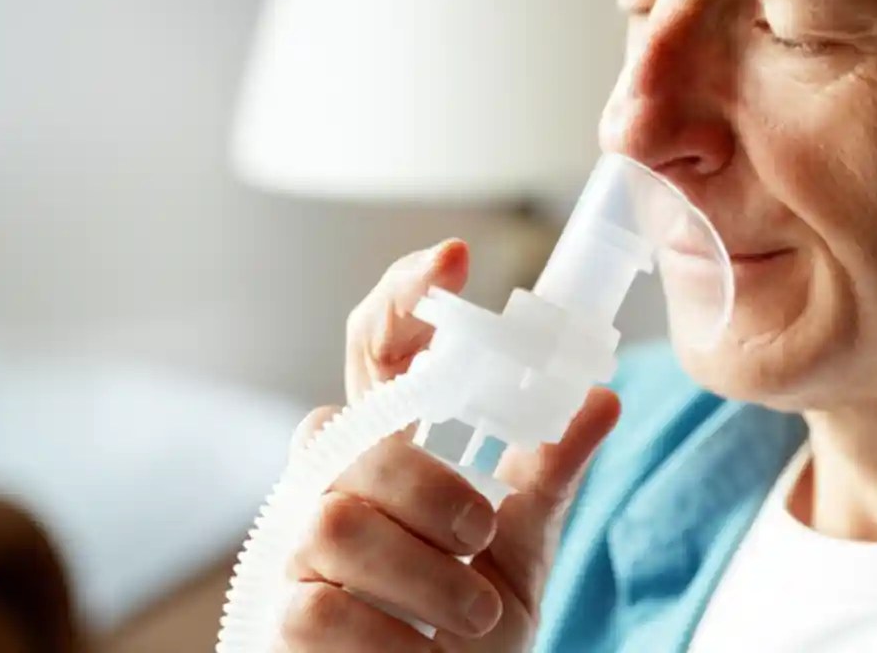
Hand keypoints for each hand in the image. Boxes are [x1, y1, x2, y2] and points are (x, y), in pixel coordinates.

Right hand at [280, 239, 620, 651]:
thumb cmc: (468, 622)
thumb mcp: (523, 545)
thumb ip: (549, 473)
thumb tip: (600, 398)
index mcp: (393, 449)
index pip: (381, 349)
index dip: (407, 296)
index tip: (454, 260)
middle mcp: (335, 480)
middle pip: (365, 442)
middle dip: (438, 494)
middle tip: (482, 538)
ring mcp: (295, 545)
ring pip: (343, 523)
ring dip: (428, 579)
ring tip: (469, 614)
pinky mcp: (276, 615)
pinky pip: (323, 606)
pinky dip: (392, 640)